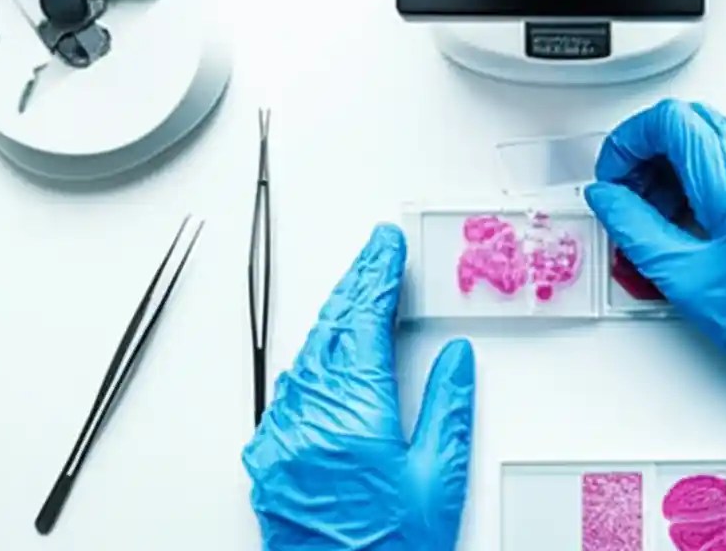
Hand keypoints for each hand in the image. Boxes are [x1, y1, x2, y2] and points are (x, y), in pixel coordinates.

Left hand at [242, 224, 474, 550]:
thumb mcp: (438, 478)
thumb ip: (447, 407)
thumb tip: (453, 356)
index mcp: (352, 418)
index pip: (363, 325)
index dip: (376, 277)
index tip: (386, 247)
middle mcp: (307, 423)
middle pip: (330, 332)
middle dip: (355, 286)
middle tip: (375, 254)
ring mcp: (282, 442)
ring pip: (305, 358)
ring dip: (333, 320)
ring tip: (357, 292)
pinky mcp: (272, 463)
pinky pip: (290, 393)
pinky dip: (313, 360)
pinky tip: (328, 353)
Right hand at [585, 100, 725, 455]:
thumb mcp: (684, 278)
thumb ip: (634, 228)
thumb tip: (608, 198)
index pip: (673, 121)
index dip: (631, 139)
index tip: (616, 170)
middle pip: (694, 124)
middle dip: (651, 153)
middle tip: (632, 195)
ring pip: (718, 138)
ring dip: (680, 166)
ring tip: (663, 215)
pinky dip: (710, 176)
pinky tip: (698, 218)